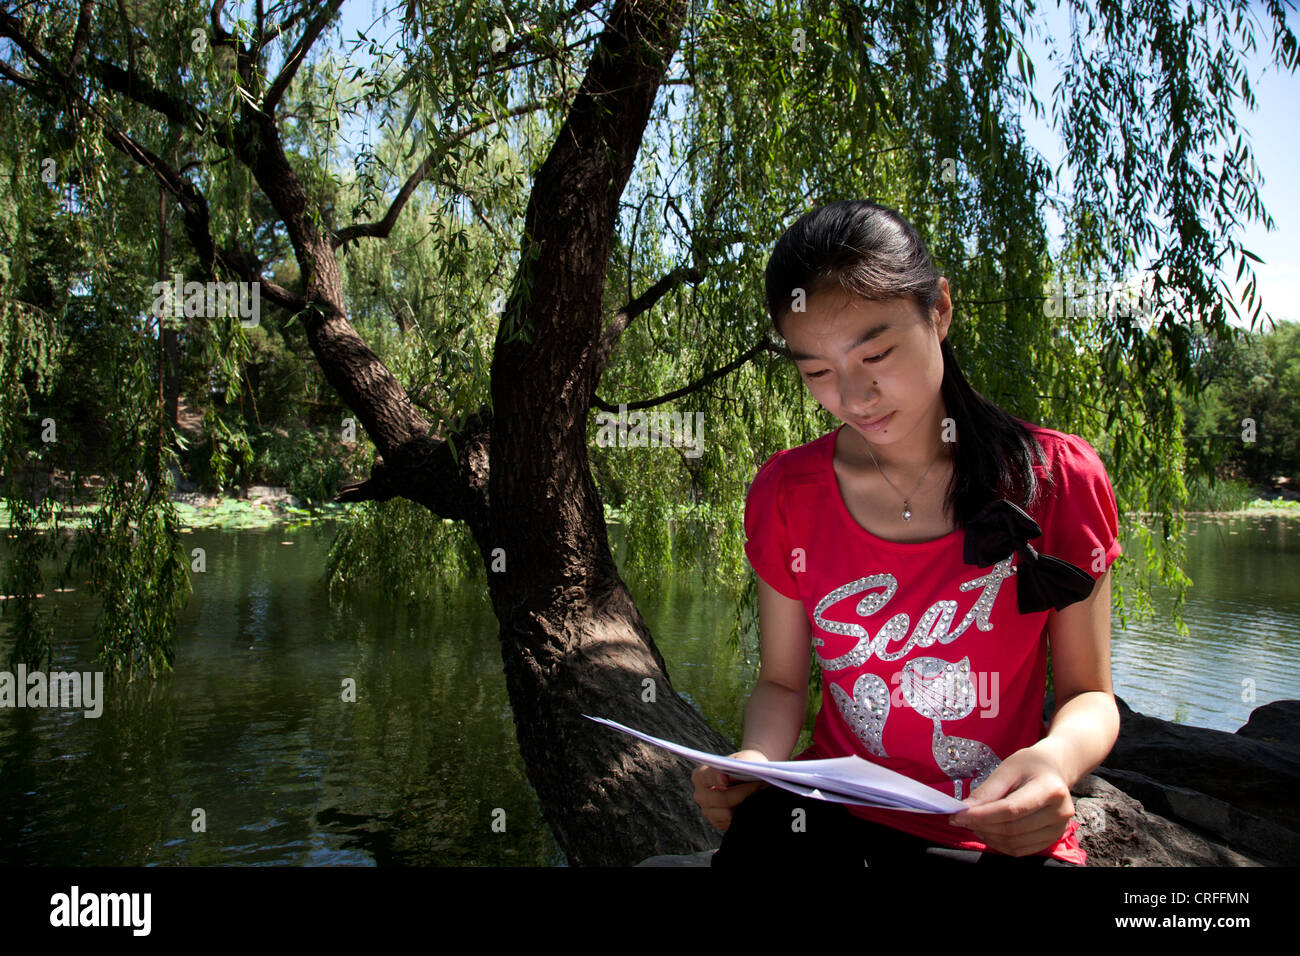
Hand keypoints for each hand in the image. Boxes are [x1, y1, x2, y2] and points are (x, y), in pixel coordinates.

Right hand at [691, 749, 770, 831]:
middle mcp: (700, 794)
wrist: (750, 777)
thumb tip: (737, 776)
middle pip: (721, 798)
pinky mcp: (718, 822)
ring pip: (727, 813)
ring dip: (745, 804)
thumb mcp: (745, 758)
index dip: (715, 778)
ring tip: (759, 793)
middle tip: (760, 785)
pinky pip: (732, 823)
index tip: (726, 779)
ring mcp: (708, 811)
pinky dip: (744, 814)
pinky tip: (752, 804)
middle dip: (742, 792)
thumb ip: (741, 763)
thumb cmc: (746, 763)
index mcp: (701, 775)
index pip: (706, 776)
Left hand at [945, 743, 1074, 856]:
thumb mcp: (1008, 768)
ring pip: (1015, 843)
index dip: (982, 815)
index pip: (1011, 809)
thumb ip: (988, 790)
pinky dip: (1000, 844)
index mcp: (1050, 789)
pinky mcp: (1052, 839)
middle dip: (982, 826)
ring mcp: (1058, 829)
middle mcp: (1059, 813)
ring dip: (989, 837)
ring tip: (973, 824)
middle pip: (1012, 828)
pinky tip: (988, 832)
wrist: (1053, 770)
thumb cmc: (1030, 765)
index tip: (958, 815)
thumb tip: (966, 809)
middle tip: (961, 820)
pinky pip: (1021, 850)